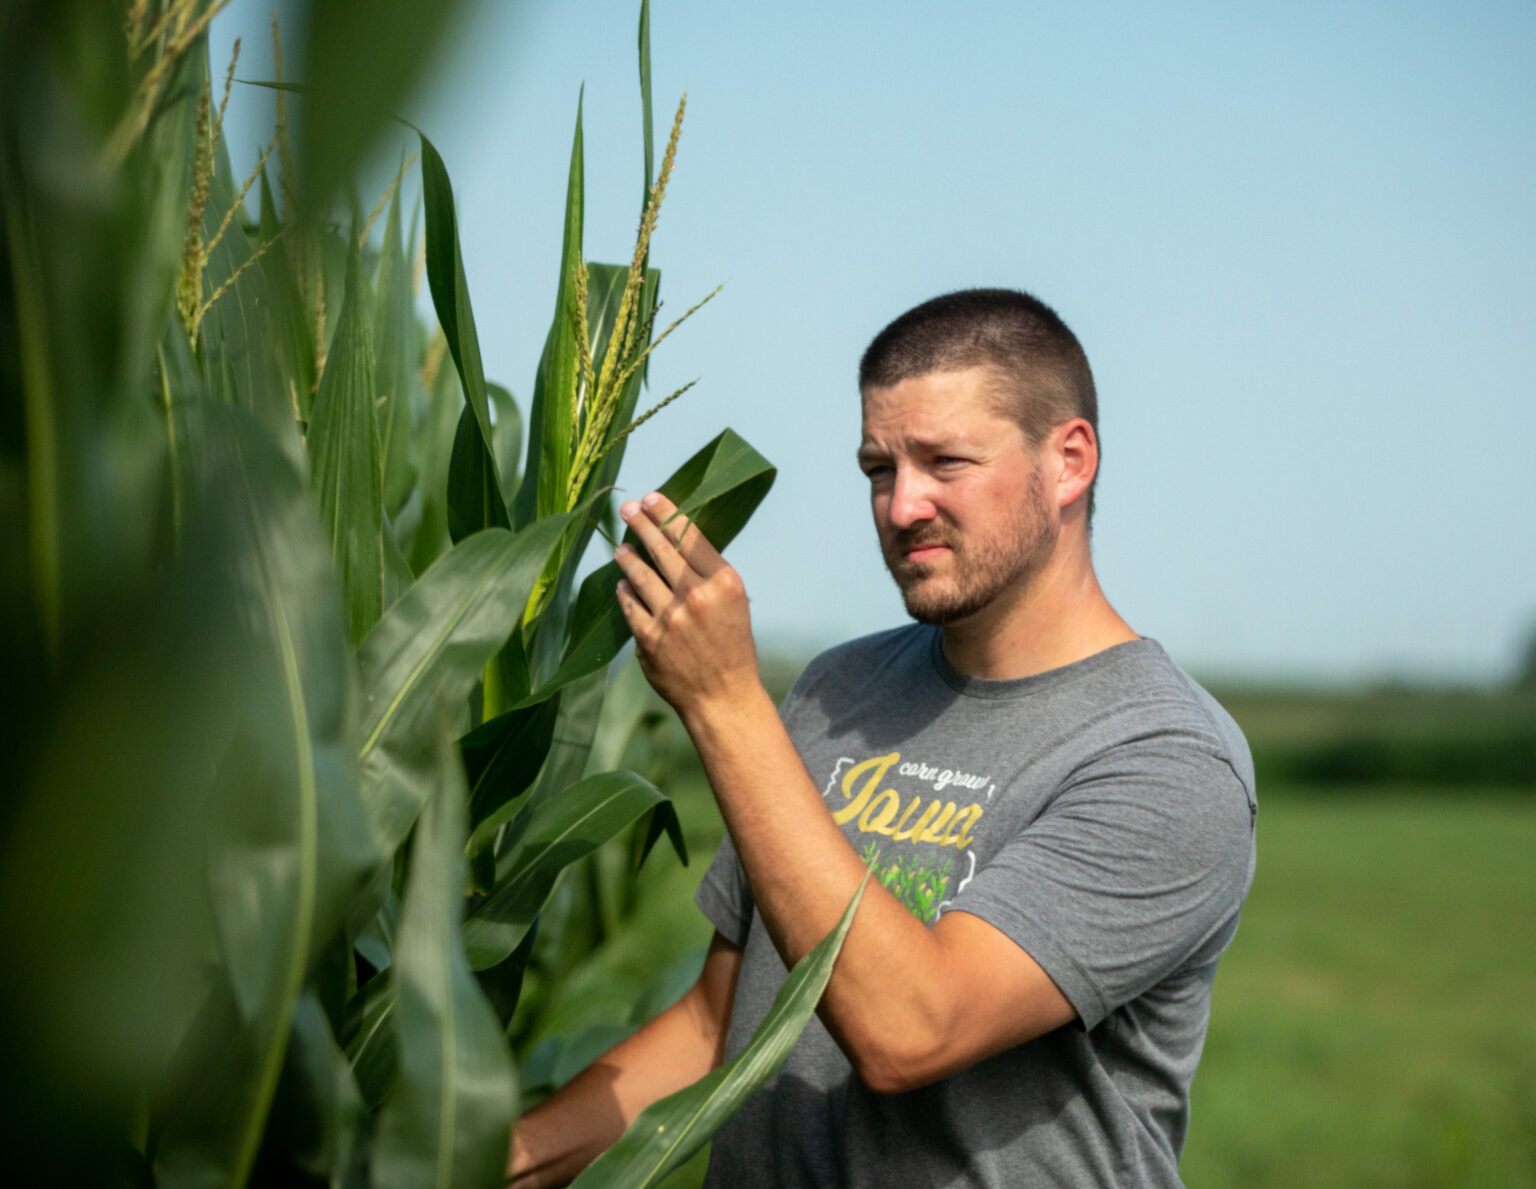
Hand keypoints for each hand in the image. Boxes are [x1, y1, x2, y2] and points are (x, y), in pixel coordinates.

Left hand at [613, 492, 760, 717]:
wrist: (723, 697)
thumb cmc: (732, 647)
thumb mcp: (734, 603)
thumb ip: (708, 573)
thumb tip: (676, 539)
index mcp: (724, 583)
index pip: (690, 536)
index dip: (667, 513)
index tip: (652, 498)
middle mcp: (696, 596)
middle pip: (662, 549)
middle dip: (642, 523)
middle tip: (628, 508)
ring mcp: (670, 618)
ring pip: (640, 575)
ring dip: (628, 557)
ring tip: (621, 547)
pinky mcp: (649, 639)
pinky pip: (630, 606)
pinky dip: (625, 592)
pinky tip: (622, 584)